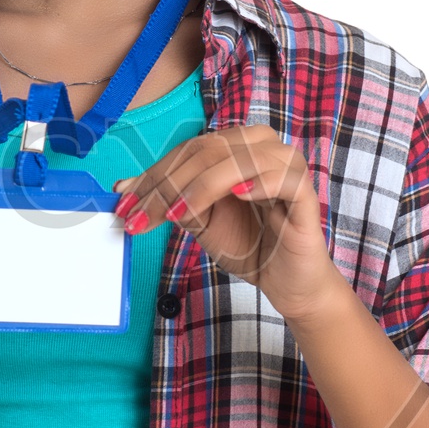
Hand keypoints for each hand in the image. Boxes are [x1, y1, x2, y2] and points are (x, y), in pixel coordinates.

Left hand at [112, 124, 343, 323]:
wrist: (286, 282)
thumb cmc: (248, 244)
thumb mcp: (199, 219)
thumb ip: (170, 199)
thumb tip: (124, 189)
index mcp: (236, 145)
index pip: (187, 152)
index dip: (152, 176)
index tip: (123, 203)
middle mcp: (261, 146)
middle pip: (206, 152)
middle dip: (167, 185)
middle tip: (140, 215)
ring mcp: (286, 166)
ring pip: (236, 160)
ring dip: (200, 187)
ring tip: (175, 214)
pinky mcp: (304, 191)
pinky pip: (280, 177)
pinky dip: (256, 182)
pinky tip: (236, 195)